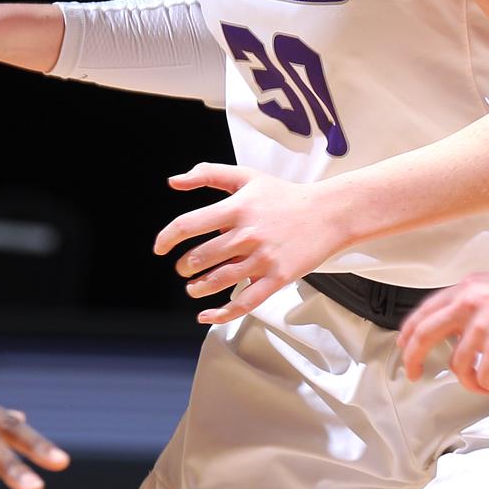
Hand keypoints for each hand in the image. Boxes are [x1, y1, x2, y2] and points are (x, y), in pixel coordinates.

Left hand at [154, 163, 352, 325]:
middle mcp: (248, 234)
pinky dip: (221, 313)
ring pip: (218, 281)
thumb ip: (208, 174)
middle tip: (184, 268)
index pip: (189, 224)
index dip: (167, 238)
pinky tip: (206, 315)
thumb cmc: (284, 195)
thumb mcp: (247, 177)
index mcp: (237, 208)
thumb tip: (174, 182)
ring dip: (197, 288)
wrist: (328, 213)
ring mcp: (263, 258)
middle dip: (184, 266)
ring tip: (194, 287)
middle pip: (200, 257)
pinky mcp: (277, 278)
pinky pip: (245, 302)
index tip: (160, 247)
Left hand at [396, 257, 488, 393]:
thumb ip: (478, 303)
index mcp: (467, 289)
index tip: (404, 345)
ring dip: (474, 382)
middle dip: (412, 358)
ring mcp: (480, 326)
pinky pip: (484, 378)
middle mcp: (467, 304)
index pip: (425, 311)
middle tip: (413, 374)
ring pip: (457, 366)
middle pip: (423, 335)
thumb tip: (469, 329)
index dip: (409, 332)